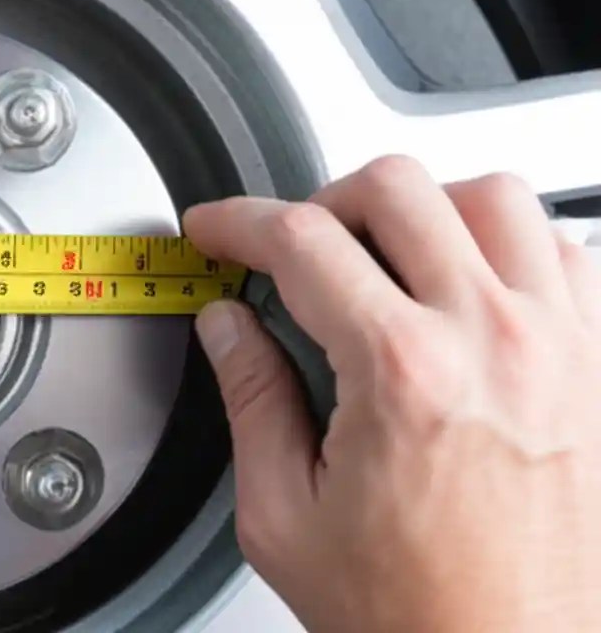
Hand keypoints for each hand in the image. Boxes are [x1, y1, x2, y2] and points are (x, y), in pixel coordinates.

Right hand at [184, 155, 600, 631]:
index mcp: (400, 373)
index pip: (300, 241)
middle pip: (396, 188)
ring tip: (384, 253)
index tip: (216, 230)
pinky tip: (468, 282)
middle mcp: (490, 341)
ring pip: (492, 196)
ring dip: (424, 209)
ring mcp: (558, 345)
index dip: (236, 222)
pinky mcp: (597, 365)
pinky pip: (564, 249)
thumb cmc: (413, 612)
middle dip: (321, 202)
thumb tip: (226, 326)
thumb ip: (251, 399)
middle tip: (292, 247)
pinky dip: (508, 243)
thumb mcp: (284, 515)